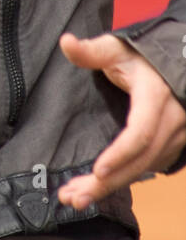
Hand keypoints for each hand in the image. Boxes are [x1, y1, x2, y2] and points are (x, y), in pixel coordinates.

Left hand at [57, 32, 185, 209]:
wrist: (176, 65)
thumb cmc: (142, 57)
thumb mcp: (117, 49)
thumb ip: (91, 51)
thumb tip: (65, 42)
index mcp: (156, 98)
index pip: (141, 133)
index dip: (120, 154)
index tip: (97, 171)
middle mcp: (171, 122)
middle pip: (140, 161)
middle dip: (108, 183)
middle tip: (75, 198)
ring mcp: (175, 138)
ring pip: (143, 169)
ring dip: (111, 186)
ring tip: (76, 197)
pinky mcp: (171, 148)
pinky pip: (147, 168)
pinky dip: (123, 179)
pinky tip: (96, 186)